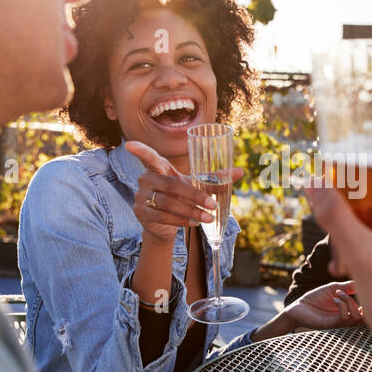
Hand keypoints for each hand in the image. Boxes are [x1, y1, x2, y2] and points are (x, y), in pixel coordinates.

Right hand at [125, 141, 240, 244]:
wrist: (164, 226)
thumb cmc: (180, 198)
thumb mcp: (195, 186)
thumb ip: (215, 179)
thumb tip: (241, 171)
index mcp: (158, 168)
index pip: (148, 157)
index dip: (140, 151)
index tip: (129, 145)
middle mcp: (146, 180)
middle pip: (172, 185)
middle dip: (194, 196)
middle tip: (213, 205)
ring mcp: (141, 197)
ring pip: (169, 203)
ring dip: (191, 211)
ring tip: (208, 217)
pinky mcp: (141, 213)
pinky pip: (163, 216)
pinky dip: (181, 220)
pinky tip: (193, 222)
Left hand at [277, 281, 363, 332]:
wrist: (299, 306)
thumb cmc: (315, 298)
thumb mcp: (334, 288)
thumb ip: (348, 286)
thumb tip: (362, 281)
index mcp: (347, 312)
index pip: (365, 314)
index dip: (367, 304)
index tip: (359, 290)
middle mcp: (345, 319)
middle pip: (364, 317)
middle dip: (361, 302)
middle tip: (348, 292)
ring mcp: (338, 324)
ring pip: (355, 318)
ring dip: (349, 301)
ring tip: (338, 293)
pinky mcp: (330, 325)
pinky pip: (343, 318)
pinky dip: (342, 305)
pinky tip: (334, 299)